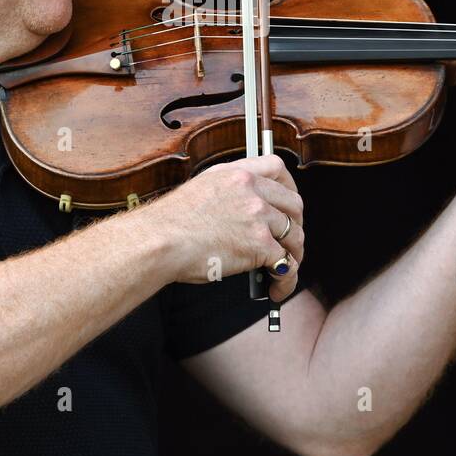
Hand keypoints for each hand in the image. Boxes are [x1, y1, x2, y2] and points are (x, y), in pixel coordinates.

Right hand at [147, 154, 303, 302]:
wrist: (160, 240)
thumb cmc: (171, 223)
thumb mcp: (201, 189)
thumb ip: (227, 192)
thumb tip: (244, 212)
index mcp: (236, 173)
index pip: (277, 168)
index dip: (289, 186)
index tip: (287, 202)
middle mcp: (251, 190)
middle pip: (294, 204)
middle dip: (295, 225)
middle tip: (288, 241)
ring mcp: (258, 216)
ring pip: (294, 235)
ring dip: (293, 255)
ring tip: (282, 270)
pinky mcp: (259, 244)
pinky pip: (286, 263)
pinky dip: (286, 279)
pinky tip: (277, 287)